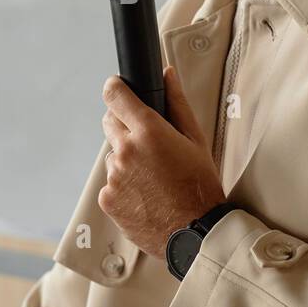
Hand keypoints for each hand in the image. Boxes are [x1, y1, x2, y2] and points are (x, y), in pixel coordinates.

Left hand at [98, 65, 224, 258]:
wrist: (195, 233)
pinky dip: (123, 184)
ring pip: (112, 154)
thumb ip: (177, 103)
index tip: (119, 89)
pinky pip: (110, 181)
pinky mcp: (107, 198)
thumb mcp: (195, 140)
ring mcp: (113, 176)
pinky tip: (145, 193)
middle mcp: (126, 151)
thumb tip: (167, 73)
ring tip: (152, 176)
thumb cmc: (200, 186)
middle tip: (148, 143)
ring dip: (125, 158)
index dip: (116, 89)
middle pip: (110, 122)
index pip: (114, 94)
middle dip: (125, 126)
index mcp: (148, 132)